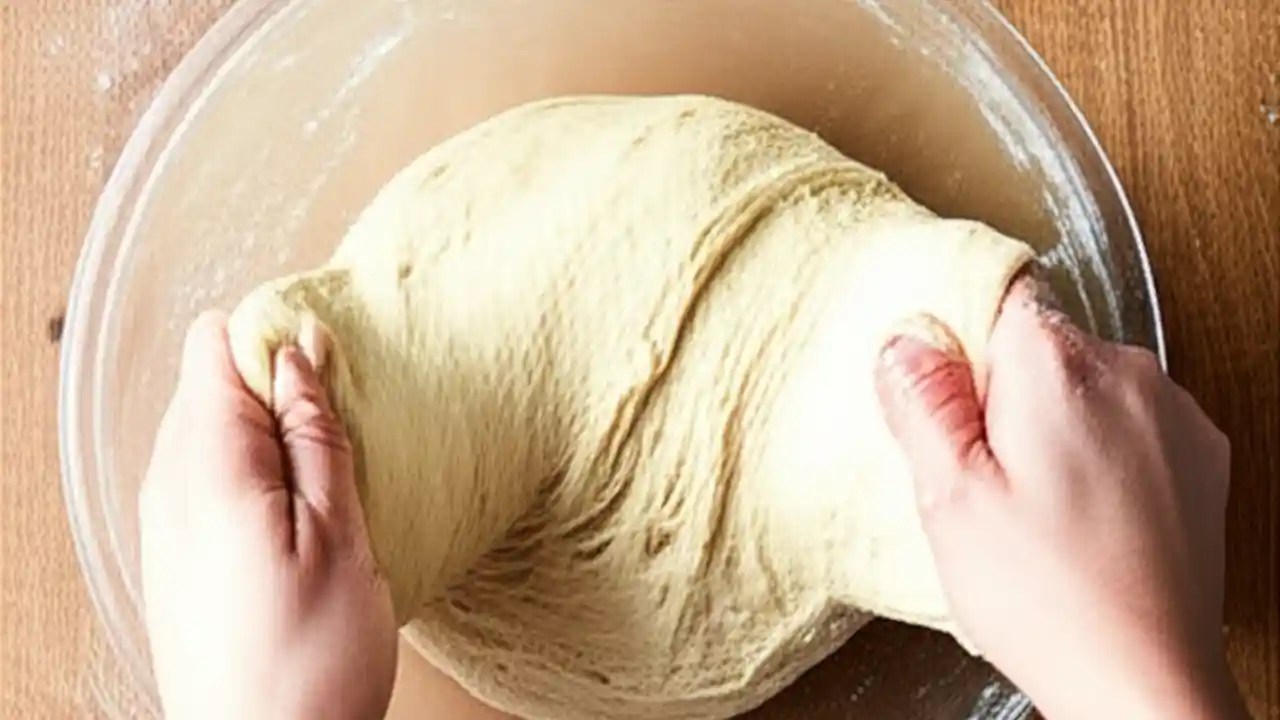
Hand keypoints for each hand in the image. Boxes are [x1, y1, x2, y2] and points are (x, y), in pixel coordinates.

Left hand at [140, 312, 396, 719]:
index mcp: (206, 466)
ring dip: (275, 439)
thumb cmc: (310, 662)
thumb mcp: (339, 535)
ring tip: (331, 489)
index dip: (280, 342)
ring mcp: (165, 522)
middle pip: (214, 385)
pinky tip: (300, 526)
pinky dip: (258, 480)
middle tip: (345, 439)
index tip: (333, 374)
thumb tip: (301, 349)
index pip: (217, 344)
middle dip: (282, 391)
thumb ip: (316, 432)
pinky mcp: (176, 557)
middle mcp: (167, 485)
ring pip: (215, 433)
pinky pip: (209, 481)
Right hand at [875, 282, 1244, 719]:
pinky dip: (1103, 451)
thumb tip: (906, 340)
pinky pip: (1132, 422)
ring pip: (1086, 385)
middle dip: (1003, 391)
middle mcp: (1126, 370)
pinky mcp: (1201, 455)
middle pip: (1040, 343)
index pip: (997, 289)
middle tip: (983, 471)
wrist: (1145, 679)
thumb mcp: (949, 499)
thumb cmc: (1046, 597)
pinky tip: (1080, 513)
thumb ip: (922, 404)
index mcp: (1054, 367)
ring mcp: (1173, 412)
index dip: (960, 340)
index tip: (944, 393)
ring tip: (1035, 504)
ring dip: (1055, 422)